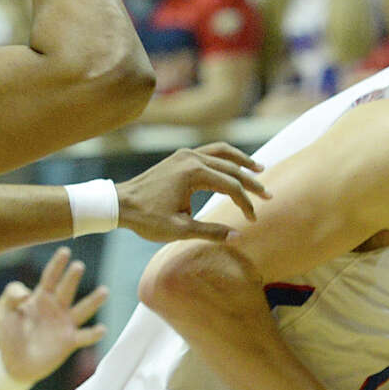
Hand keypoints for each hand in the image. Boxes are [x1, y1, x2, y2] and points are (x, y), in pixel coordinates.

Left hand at [0, 247, 107, 384]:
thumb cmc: (9, 333)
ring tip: (104, 291)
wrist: (14, 363)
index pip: (50, 277)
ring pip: (82, 309)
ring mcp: (65, 324)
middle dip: (72, 277)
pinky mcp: (69, 342)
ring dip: (93, 301)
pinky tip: (101, 329)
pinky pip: (84, 336)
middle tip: (78, 266)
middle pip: (66, 289)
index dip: (57, 265)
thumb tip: (26, 294)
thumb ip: (10, 296)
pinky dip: (94, 334)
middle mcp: (57, 307)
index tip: (65, 251)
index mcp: (41, 297)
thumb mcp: (4, 311)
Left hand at [117, 143, 270, 241]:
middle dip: (251, 183)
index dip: (245, 204)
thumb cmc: (147, 218)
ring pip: (222, 153)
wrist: (120, 203)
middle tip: (268, 196)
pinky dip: (226, 158)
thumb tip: (238, 236)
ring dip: (242, 162)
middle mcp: (191, 158)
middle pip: (231, 168)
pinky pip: (210, 152)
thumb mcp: (180, 230)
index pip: (230, 186)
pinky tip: (235, 166)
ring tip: (260, 169)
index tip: (252, 220)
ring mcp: (185, 154)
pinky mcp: (180, 156)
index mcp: (193, 173)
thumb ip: (211, 232)